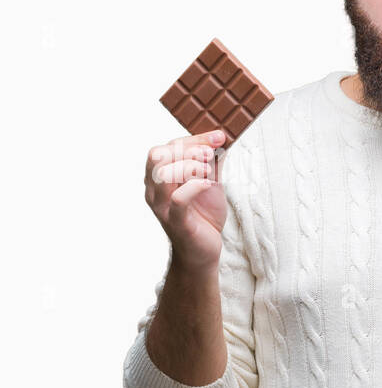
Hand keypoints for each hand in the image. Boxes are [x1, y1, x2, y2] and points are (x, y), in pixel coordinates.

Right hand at [143, 128, 226, 269]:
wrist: (204, 251)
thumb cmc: (204, 216)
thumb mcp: (210, 183)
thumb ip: (211, 163)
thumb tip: (220, 139)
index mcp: (159, 177)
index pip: (167, 147)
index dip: (194, 138)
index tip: (219, 136)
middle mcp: (154, 189)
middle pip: (159, 155)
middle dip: (188, 148)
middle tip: (211, 153)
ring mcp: (162, 206)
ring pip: (162, 174)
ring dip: (189, 164)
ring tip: (209, 170)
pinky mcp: (175, 222)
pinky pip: (177, 199)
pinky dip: (194, 186)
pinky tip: (209, 184)